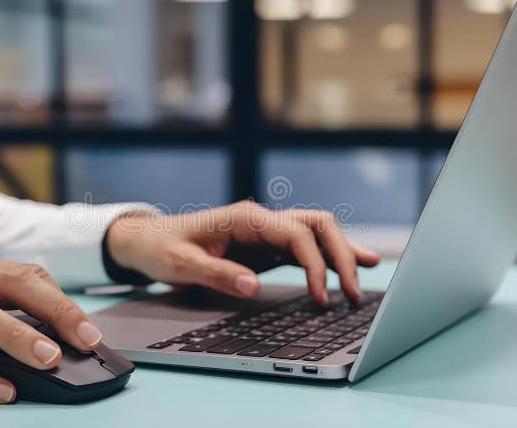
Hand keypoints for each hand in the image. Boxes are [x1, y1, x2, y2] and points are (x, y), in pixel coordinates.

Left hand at [106, 200, 379, 305]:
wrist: (147, 240)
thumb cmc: (161, 249)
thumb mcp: (180, 265)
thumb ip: (216, 274)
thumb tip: (253, 286)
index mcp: (245, 218)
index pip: (296, 234)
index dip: (316, 264)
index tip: (322, 298)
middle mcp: (261, 220)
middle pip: (317, 226)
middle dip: (341, 255)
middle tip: (354, 292)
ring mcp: (265, 232)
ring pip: (316, 232)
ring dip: (341, 252)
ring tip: (369, 273)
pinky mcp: (265, 246)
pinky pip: (304, 247)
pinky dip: (327, 258)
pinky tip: (345, 271)